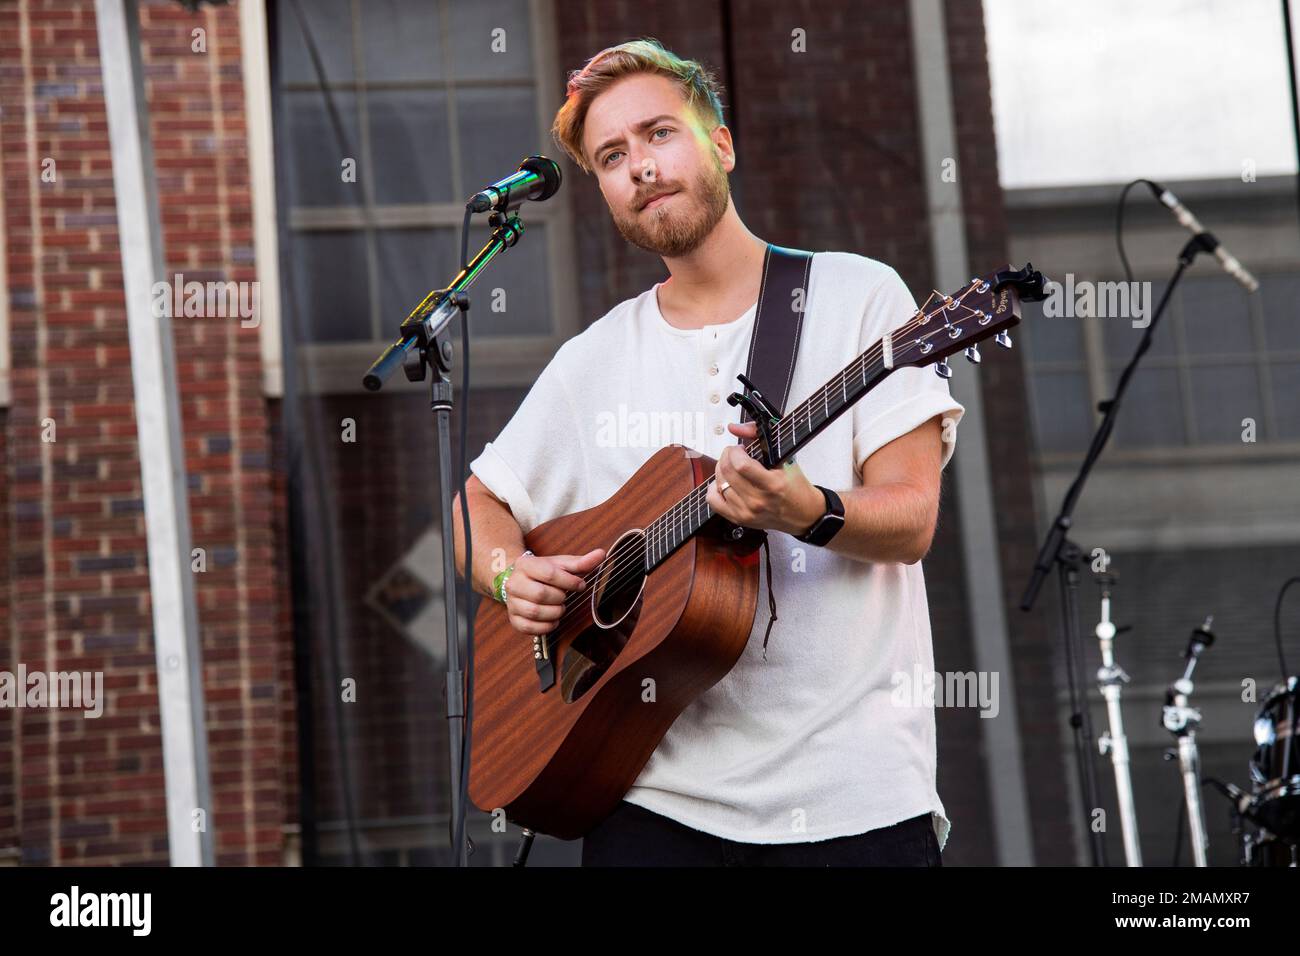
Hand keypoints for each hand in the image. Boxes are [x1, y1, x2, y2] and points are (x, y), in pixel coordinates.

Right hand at [503, 548, 605, 635]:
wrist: (522, 581)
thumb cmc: (545, 573)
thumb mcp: (562, 565)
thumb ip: (582, 562)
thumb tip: (602, 554)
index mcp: (525, 565)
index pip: (549, 574)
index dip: (569, 582)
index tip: (580, 585)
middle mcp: (513, 583)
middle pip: (541, 594)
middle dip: (560, 598)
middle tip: (564, 596)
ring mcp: (512, 603)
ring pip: (535, 612)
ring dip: (555, 612)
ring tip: (559, 607)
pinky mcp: (513, 620)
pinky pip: (530, 628)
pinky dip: (547, 626)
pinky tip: (553, 619)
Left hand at [705, 421, 825, 535]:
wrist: (803, 514)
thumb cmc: (795, 486)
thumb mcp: (785, 457)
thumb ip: (759, 436)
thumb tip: (735, 428)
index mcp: (772, 485)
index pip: (740, 465)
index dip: (735, 452)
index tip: (740, 449)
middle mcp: (757, 500)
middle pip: (726, 472)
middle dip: (727, 456)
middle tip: (735, 455)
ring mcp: (746, 512)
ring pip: (718, 484)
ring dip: (722, 470)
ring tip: (732, 468)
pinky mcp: (739, 519)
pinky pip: (713, 501)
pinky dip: (715, 489)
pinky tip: (725, 483)